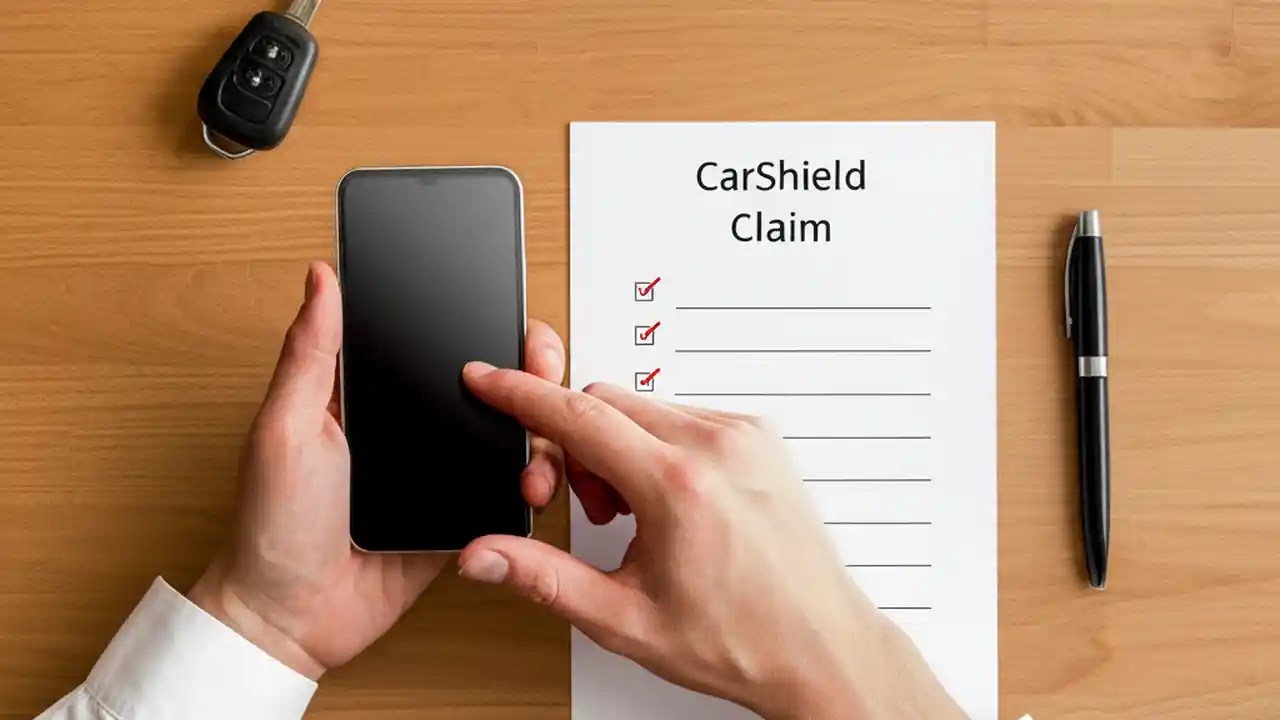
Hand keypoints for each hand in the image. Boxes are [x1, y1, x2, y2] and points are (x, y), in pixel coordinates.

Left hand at [188, 262, 565, 678]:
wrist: (290, 617)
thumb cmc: (270, 525)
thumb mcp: (284, 426)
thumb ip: (309, 352)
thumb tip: (321, 278)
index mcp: (369, 394)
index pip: (434, 341)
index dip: (479, 325)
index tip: (511, 320)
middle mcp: (410, 428)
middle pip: (489, 384)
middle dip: (530, 375)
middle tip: (542, 379)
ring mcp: (439, 472)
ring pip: (509, 435)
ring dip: (538, 431)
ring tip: (537, 445)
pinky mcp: (458, 518)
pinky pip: (507, 494)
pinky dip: (530, 485)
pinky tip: (530, 484)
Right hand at [456, 368, 962, 719]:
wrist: (821, 648)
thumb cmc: (742, 638)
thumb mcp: (625, 619)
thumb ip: (543, 578)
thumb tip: (487, 555)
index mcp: (677, 485)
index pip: (575, 414)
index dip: (518, 394)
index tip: (486, 379)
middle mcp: (715, 446)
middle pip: (604, 404)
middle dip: (574, 447)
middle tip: (588, 511)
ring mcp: (743, 437)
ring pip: (643, 408)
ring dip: (617, 448)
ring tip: (636, 516)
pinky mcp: (760, 438)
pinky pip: (684, 416)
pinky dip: (658, 446)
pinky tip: (669, 502)